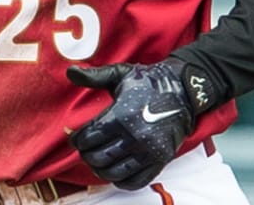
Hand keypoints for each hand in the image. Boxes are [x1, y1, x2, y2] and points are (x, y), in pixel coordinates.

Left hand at [66, 59, 194, 189]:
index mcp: (121, 115)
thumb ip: (94, 76)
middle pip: (97, 158)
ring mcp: (148, 151)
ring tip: (98, 160)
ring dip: (100, 169)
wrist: (184, 90)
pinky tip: (116, 171)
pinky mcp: (160, 160)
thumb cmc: (149, 82)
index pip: (88, 139)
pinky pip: (135, 181)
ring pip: (113, 173)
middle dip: (86, 155)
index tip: (76, 137)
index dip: (77, 140)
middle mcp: (134, 136)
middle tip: (86, 149)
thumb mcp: (120, 74)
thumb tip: (70, 72)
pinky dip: (121, 181)